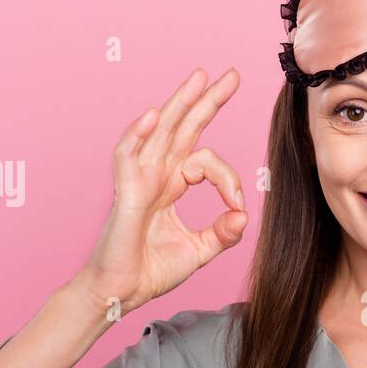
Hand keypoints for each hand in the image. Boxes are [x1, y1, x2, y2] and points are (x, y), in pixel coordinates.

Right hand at [76, 66, 247, 315]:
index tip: (237, 204)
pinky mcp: (125, 192)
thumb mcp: (200, 250)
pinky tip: (153, 116)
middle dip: (206, 101)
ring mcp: (139, 179)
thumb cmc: (152, 270)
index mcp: (173, 184)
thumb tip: (244, 214)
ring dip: (179, 102)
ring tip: (200, 77)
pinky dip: (137, 134)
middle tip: (230, 75)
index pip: (206, 161)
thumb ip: (223, 232)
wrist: (122, 292)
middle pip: (183, 128)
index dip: (228, 178)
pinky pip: (127, 155)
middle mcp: (157, 174)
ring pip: (159, 131)